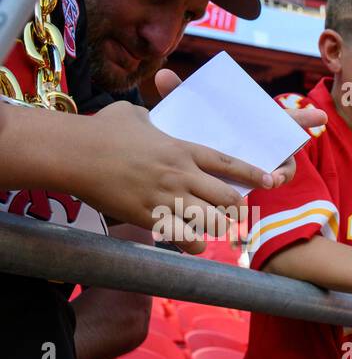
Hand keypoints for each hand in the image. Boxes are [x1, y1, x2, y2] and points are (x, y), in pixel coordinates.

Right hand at [71, 100, 278, 251]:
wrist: (73, 153)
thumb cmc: (100, 130)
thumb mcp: (133, 114)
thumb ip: (153, 116)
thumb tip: (154, 114)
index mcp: (182, 149)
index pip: (228, 163)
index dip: (253, 174)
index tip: (271, 181)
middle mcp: (182, 175)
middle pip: (229, 200)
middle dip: (234, 209)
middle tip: (227, 212)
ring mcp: (168, 198)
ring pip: (213, 223)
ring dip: (215, 228)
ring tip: (207, 228)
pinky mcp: (151, 217)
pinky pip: (187, 240)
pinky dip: (192, 244)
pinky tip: (188, 241)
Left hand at [155, 70, 325, 188]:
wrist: (186, 164)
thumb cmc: (194, 134)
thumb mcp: (186, 116)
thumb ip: (178, 97)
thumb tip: (164, 76)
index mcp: (252, 124)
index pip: (280, 117)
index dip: (301, 115)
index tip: (319, 113)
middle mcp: (263, 143)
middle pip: (288, 138)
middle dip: (303, 129)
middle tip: (313, 125)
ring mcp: (262, 163)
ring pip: (282, 165)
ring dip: (283, 168)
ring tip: (275, 175)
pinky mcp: (255, 181)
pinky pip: (270, 182)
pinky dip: (273, 181)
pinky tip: (268, 184)